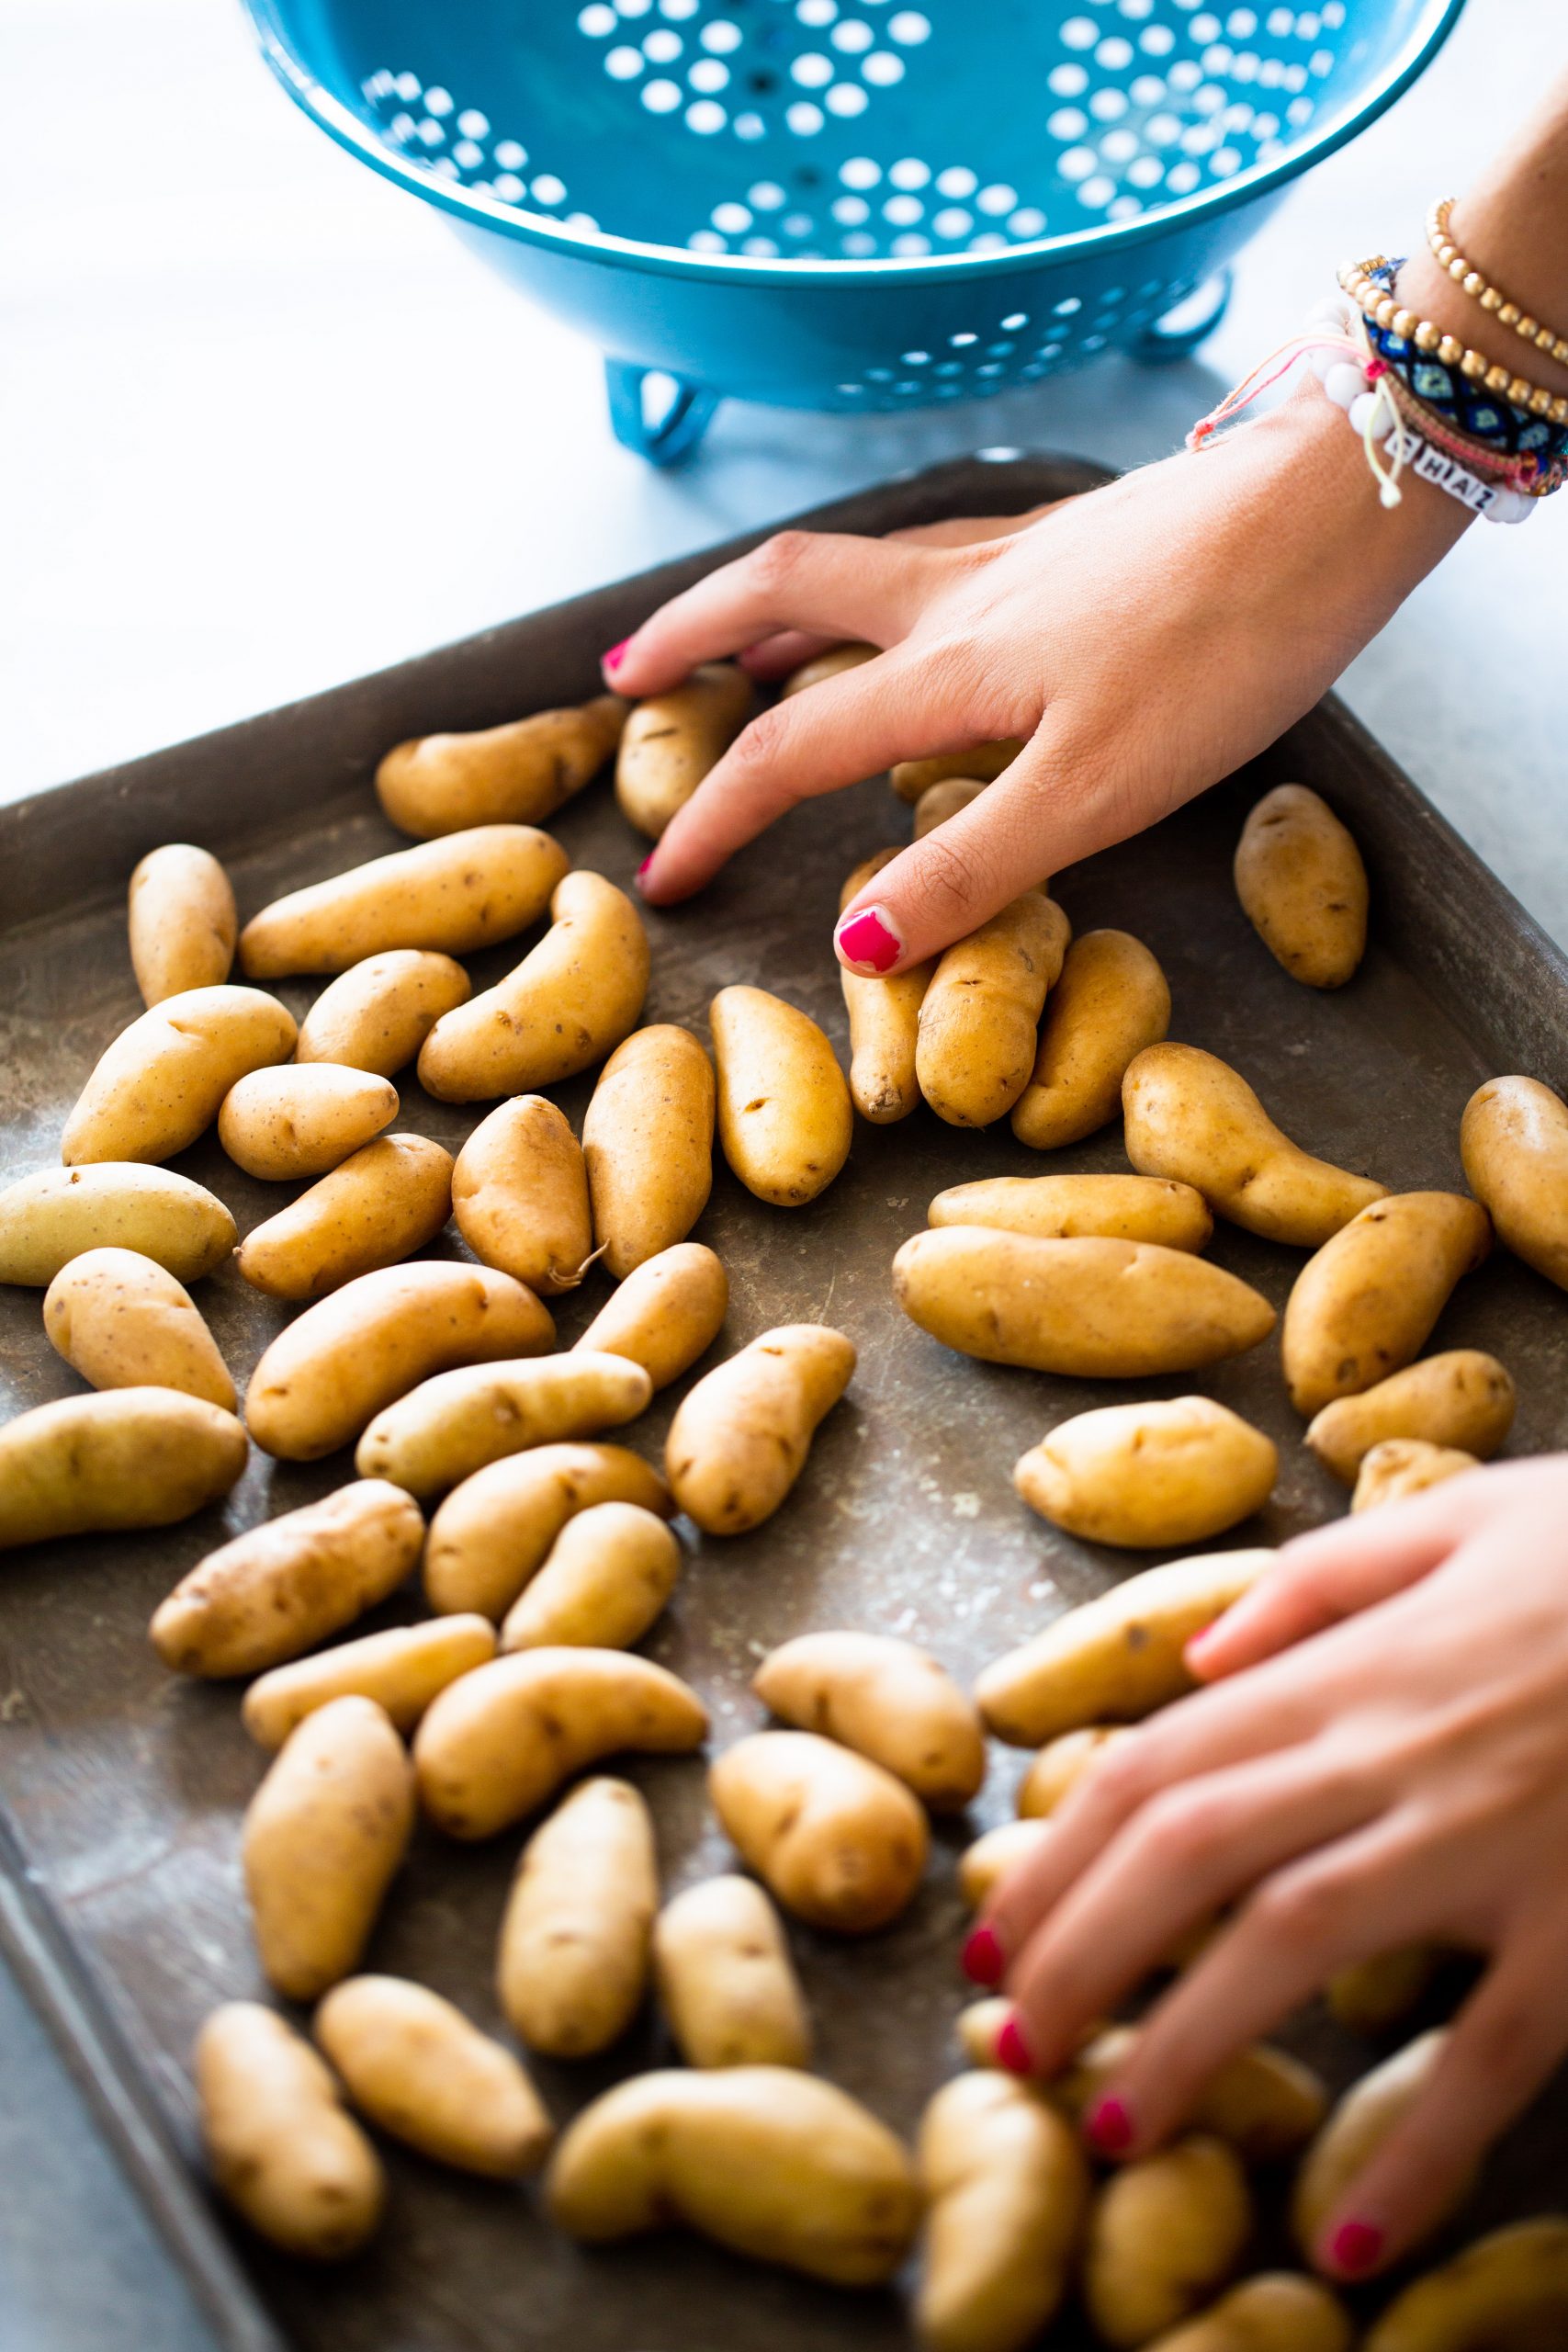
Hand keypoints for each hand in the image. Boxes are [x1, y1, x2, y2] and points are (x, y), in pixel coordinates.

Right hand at [608, 388, 1467, 974]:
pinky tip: (908, 613)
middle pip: (779, 593)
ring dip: (768, 605)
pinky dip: (866, 588)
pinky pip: (923, 559)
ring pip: (850, 566)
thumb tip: (854, 947)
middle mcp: (954, 594)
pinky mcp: (1069, 536)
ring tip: (735, 647)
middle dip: (689, 635)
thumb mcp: (1099, 790)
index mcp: (946, 667)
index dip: (714, 820)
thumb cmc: (1228, 649)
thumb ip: (973, 867)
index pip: (786, 749)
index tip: (664, 880)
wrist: (1334, 503)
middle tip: (624, 674)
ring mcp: (1010, 553)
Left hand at [971, 1458, 1567, 2283]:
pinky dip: (1422, 2145)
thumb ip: (1321, 1582)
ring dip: (1187, 2040)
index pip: (1161, 1763)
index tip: (995, 1932)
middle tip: (1010, 2043)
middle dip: (1081, 1954)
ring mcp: (1489, 1843)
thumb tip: (1197, 1658)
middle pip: (1190, 1853)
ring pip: (1295, 1939)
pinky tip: (1356, 2234)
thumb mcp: (1467, 1517)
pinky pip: (1490, 2051)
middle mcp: (1398, 1752)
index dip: (1062, 1856)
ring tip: (1113, 2124)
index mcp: (1358, 1665)